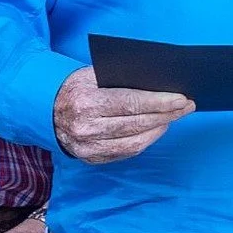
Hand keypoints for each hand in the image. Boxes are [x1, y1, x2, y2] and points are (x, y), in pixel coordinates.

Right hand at [52, 66, 193, 163]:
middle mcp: (86, 127)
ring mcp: (87, 147)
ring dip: (159, 129)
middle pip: (137, 124)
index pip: (131, 103)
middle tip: (186, 106)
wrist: (46, 109)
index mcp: (86, 101)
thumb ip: (120, 78)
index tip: (181, 98)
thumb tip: (159, 82)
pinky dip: (145, 141)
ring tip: (174, 117)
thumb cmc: (76, 86)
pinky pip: (125, 152)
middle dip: (166, 115)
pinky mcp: (91, 158)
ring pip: (135, 142)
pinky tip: (156, 129)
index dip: (160, 102)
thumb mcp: (92, 74)